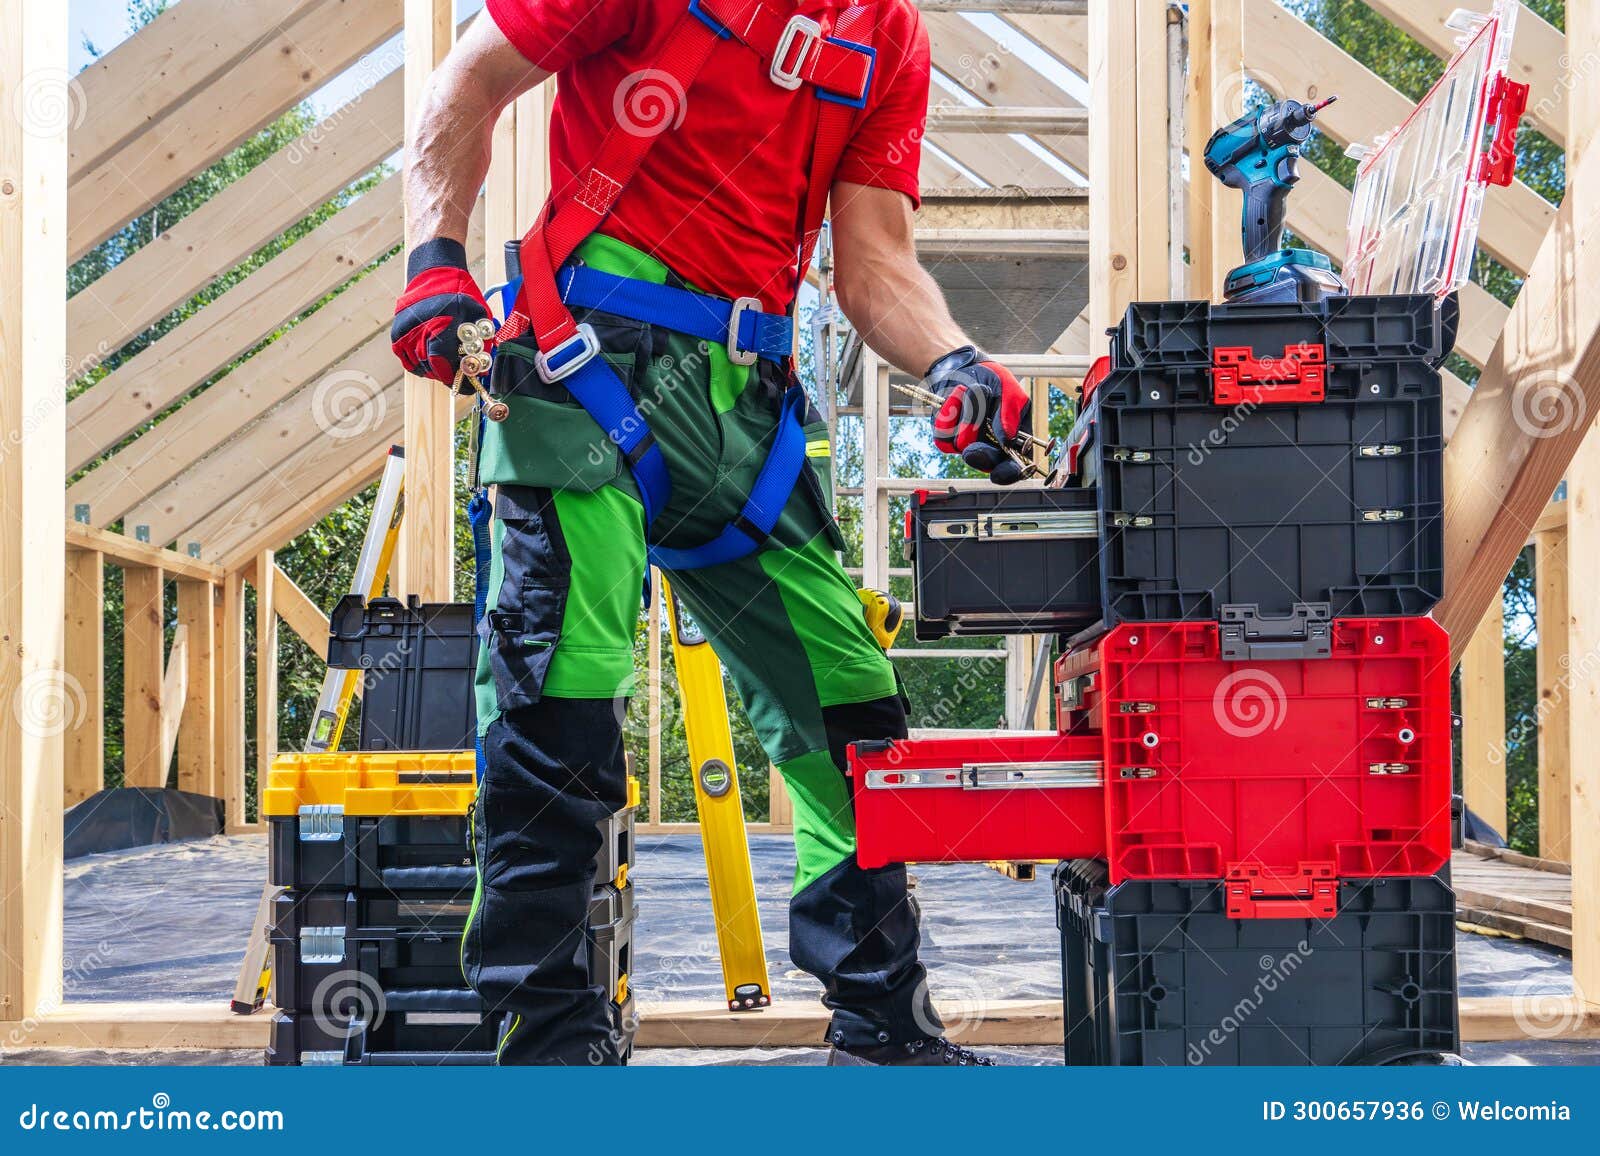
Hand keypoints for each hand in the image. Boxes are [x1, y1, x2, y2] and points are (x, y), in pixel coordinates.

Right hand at [390, 238, 493, 386]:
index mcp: (439, 325)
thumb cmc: (460, 294)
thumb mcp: (479, 314)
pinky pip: (408, 361)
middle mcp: (418, 331)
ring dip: (435, 371)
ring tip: (448, 366)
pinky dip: (421, 365)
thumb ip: (483, 342)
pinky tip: (433, 359)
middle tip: (462, 377)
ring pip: (420, 367)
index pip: (443, 365)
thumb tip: (483, 370)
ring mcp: (404, 334)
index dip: (457, 380)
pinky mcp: (397, 335)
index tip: (470, 387)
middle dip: (449, 376)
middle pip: (433, 369)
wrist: (433, 273)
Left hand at [927, 346, 1031, 484]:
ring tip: (972, 393)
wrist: (963, 368)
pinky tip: (956, 398)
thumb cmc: (993, 380)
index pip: (1015, 466)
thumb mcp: (1010, 391)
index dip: (1009, 473)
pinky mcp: (947, 438)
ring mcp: (968, 443)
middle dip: (981, 453)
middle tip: (975, 446)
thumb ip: (1011, 415)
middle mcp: (990, 445)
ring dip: (968, 415)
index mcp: (1013, 439)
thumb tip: (1008, 440)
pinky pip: (944, 437)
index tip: (1000, 472)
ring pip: (963, 445)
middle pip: (986, 463)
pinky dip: (950, 413)